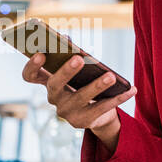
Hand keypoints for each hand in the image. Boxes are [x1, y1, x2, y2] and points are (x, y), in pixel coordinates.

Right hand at [21, 52, 136, 134]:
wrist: (94, 114)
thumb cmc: (83, 83)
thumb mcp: (76, 69)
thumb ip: (70, 53)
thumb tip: (67, 39)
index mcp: (47, 82)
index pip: (30, 76)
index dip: (32, 66)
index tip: (40, 53)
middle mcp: (53, 98)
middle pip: (55, 85)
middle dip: (66, 71)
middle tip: (79, 58)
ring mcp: (66, 112)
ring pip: (80, 98)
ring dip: (96, 86)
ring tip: (111, 76)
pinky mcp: (83, 122)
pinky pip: (102, 108)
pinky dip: (118, 98)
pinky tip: (131, 89)